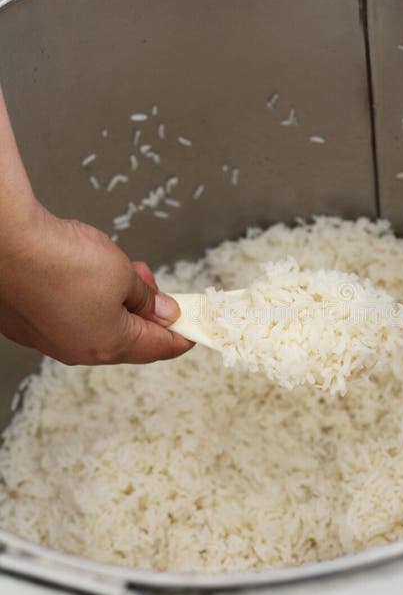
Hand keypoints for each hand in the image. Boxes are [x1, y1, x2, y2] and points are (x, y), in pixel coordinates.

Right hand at [0, 203, 193, 365]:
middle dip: (145, 312)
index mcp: (109, 345)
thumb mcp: (123, 273)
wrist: (7, 243)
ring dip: (114, 304)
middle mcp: (78, 350)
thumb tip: (162, 311)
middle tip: (148, 283)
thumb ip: (146, 297)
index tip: (193, 329)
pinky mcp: (27, 326)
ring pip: (97, 327)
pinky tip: (80, 276)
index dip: (181, 336)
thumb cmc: (61, 258)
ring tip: (111, 268)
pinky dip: (83, 302)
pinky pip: (68, 319)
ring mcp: (49, 340)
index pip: (159, 348)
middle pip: (127, 339)